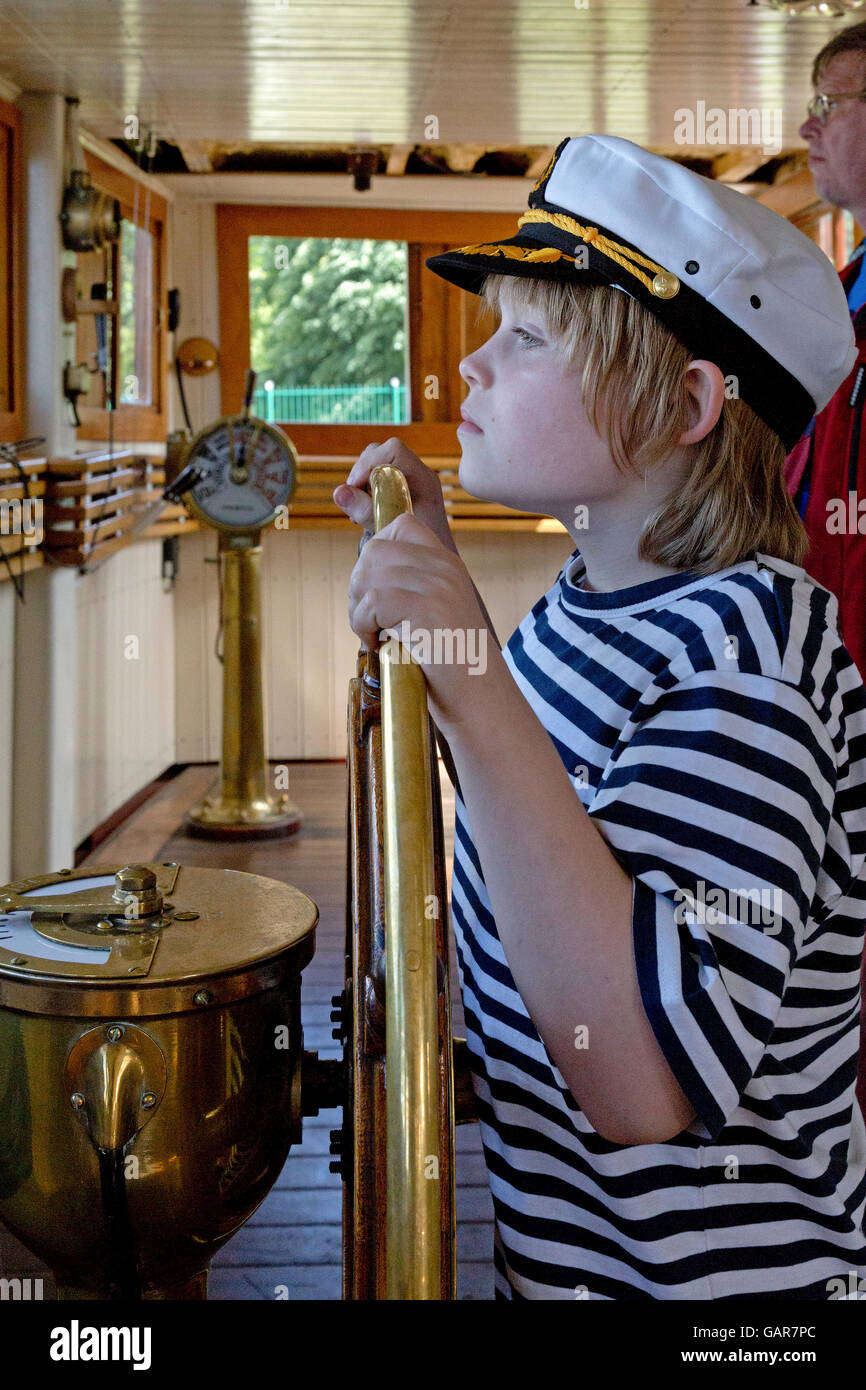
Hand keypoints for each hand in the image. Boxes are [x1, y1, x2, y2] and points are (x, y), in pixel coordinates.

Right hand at [333, 438, 455, 553]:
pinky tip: (364, 514)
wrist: (434, 562)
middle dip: (360, 475)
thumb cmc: (417, 548)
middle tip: (355, 503)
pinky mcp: (399, 489)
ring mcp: (408, 480)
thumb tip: (339, 492)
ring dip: (360, 485)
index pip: (393, 450)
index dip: (369, 463)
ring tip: (360, 513)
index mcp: (423, 479)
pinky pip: (375, 478)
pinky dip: (364, 492)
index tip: (355, 487)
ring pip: (374, 465)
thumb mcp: (388, 529)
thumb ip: (365, 511)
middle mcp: (417, 474)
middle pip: (380, 453)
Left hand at [347, 511, 493, 730]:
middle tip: (367, 621)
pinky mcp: (426, 608)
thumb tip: (363, 574)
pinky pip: (372, 602)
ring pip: (368, 576)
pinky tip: (377, 645)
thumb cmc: (451, 665)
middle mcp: (444, 567)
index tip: (373, 590)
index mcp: (448, 563)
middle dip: (358, 586)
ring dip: (358, 610)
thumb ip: (410, 586)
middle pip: (375, 550)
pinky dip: (363, 626)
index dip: (375, 552)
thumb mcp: (434, 612)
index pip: (401, 525)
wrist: (480, 698)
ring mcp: (437, 585)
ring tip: (372, 635)